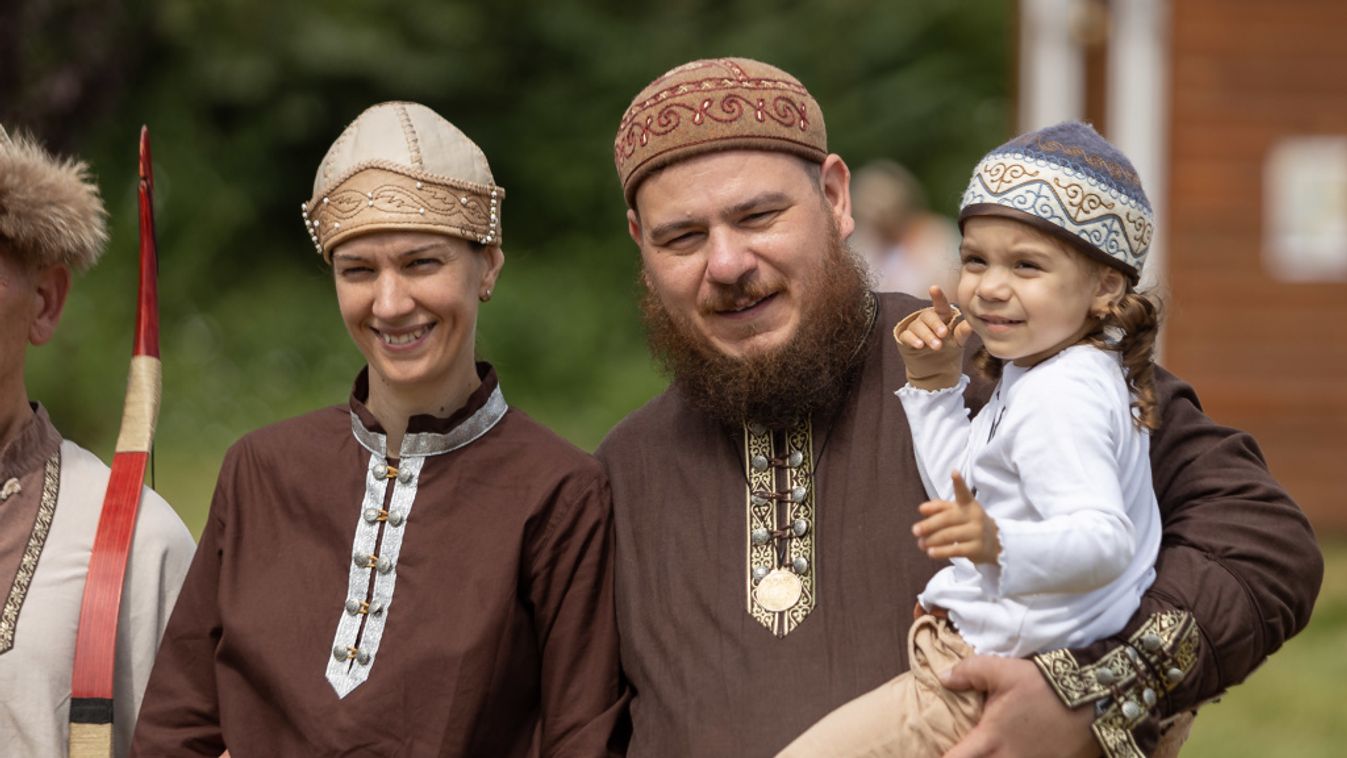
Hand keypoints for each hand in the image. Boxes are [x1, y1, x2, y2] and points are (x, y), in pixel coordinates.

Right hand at [894, 285, 973, 389]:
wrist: (935, 370)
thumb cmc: (948, 350)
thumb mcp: (957, 341)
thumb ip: (962, 332)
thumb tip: (972, 324)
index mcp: (941, 316)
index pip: (940, 305)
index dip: (937, 297)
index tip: (933, 288)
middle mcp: (927, 320)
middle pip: (928, 316)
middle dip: (935, 325)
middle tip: (943, 334)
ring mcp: (915, 328)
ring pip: (918, 326)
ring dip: (927, 336)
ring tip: (936, 346)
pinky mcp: (905, 339)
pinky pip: (906, 335)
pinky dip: (913, 339)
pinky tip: (919, 346)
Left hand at [913, 471, 999, 563]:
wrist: (995, 543)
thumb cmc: (968, 523)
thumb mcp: (958, 512)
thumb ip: (939, 507)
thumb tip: (921, 509)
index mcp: (968, 504)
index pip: (963, 493)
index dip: (959, 483)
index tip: (954, 472)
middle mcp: (974, 516)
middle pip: (947, 518)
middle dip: (929, 525)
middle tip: (915, 530)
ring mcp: (977, 532)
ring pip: (949, 535)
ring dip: (932, 540)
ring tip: (920, 544)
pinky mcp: (977, 548)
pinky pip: (955, 550)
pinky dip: (941, 551)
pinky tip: (930, 553)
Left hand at [941, 656, 1098, 757]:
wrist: (1093, 699)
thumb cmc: (1044, 685)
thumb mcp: (1002, 670)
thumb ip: (968, 672)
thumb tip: (943, 677)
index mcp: (989, 741)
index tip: (926, 750)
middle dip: (964, 757)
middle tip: (961, 748)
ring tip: (984, 749)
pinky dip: (1009, 757)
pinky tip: (1006, 749)